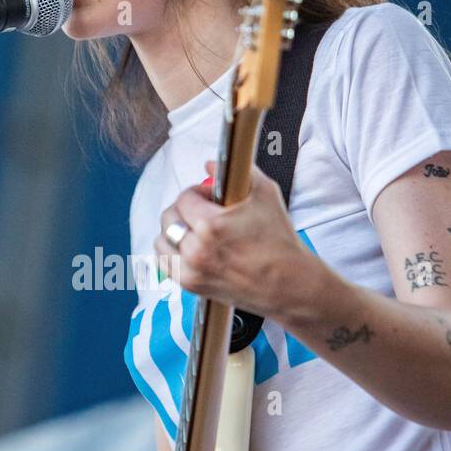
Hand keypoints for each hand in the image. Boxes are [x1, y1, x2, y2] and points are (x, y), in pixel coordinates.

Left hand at [153, 158, 316, 320]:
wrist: (289, 284)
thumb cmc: (280, 242)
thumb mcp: (266, 195)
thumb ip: (240, 172)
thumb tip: (212, 164)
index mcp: (211, 225)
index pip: (185, 197)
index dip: (198, 192)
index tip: (210, 195)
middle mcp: (197, 249)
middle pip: (169, 217)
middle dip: (184, 209)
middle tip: (201, 210)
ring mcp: (192, 270)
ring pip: (161, 240)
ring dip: (174, 230)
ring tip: (193, 229)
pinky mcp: (191, 285)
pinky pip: (165, 264)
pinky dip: (171, 253)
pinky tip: (187, 247)